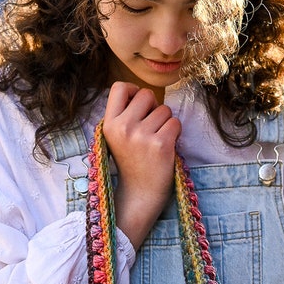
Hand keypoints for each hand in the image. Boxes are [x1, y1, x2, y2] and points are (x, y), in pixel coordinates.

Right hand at [103, 82, 180, 249]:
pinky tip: (166, 148)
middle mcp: (123, 127)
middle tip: (150, 129)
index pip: (119, 87)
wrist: (139, 196)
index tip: (139, 106)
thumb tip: (143, 93)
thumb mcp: (116, 138)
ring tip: (156, 142)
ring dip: (166, 123)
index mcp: (108, 124)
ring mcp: (142, 136)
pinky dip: (175, 134)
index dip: (133, 91)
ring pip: (164, 110)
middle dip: (153, 108)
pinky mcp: (160, 144)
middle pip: (146, 94)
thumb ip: (124, 115)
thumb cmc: (131, 164)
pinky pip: (175, 123)